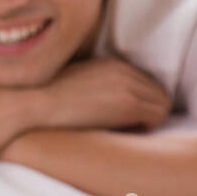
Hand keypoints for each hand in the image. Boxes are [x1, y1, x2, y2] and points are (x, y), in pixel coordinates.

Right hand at [36, 57, 171, 130]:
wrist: (33, 102)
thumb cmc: (46, 100)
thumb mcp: (76, 82)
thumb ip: (98, 84)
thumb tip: (107, 103)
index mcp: (113, 63)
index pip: (147, 82)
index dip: (142, 102)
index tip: (127, 117)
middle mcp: (123, 70)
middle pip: (160, 92)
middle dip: (149, 111)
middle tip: (130, 127)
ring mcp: (126, 85)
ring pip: (163, 104)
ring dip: (150, 119)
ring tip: (128, 130)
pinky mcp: (126, 103)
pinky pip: (157, 116)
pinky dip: (147, 127)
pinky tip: (125, 132)